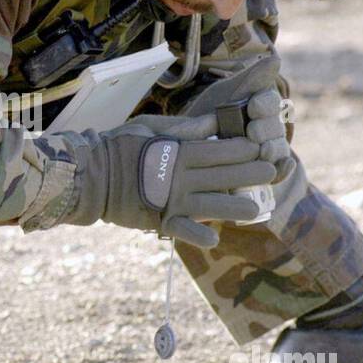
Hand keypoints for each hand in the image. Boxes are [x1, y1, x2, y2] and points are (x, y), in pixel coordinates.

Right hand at [63, 111, 277, 248]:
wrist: (89, 176)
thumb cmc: (119, 146)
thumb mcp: (151, 128)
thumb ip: (184, 128)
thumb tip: (214, 123)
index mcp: (178, 152)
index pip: (221, 150)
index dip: (245, 149)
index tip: (262, 148)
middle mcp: (180, 178)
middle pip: (225, 177)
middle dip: (252, 174)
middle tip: (273, 172)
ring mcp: (171, 202)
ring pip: (213, 207)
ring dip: (237, 208)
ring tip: (255, 210)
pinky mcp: (159, 221)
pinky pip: (185, 232)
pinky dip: (200, 236)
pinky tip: (215, 239)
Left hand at [181, 56, 293, 180]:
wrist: (185, 144)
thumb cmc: (206, 114)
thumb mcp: (224, 94)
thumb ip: (248, 79)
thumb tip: (276, 59)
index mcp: (260, 107)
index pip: (270, 103)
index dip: (265, 105)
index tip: (253, 106)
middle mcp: (268, 128)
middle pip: (275, 127)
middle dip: (266, 128)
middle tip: (253, 131)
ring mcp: (267, 150)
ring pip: (279, 149)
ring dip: (273, 148)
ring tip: (262, 151)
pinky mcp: (262, 172)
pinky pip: (280, 172)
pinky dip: (284, 169)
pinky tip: (282, 166)